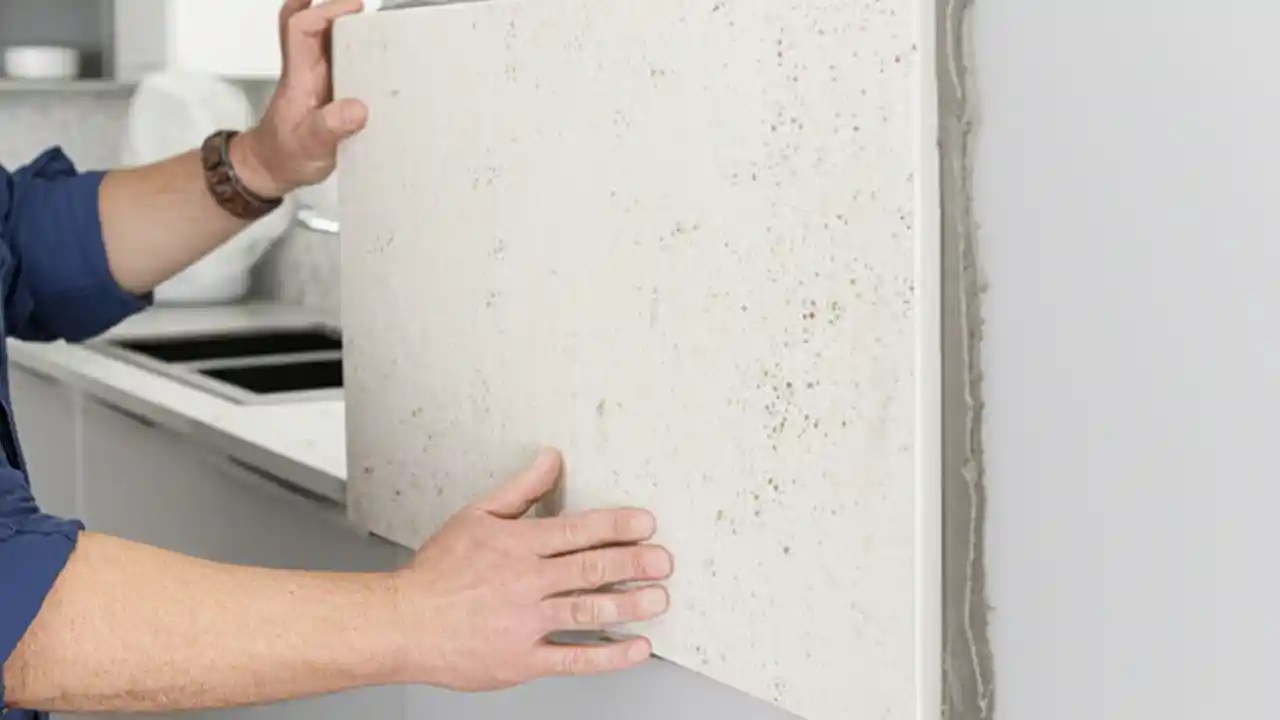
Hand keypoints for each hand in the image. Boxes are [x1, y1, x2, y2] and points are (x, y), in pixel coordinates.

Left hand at [232, 0, 369, 197]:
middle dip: (334, 9)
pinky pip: (339, 59)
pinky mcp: (327, 90)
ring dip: (344, 26)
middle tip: (362, 8)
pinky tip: (374, 57)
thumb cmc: (285, 155)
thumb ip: (330, 128)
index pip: (300, 27)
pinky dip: (355, 50)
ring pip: (324, 38)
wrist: (271, 167)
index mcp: (300, 76)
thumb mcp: (309, 146)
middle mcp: (307, 70)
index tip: (351, 8)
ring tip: (376, 26)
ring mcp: (316, 78)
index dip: (323, 11)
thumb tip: (357, 109)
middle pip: (310, 22)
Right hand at [391, 449, 672, 691]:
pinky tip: (636, 648)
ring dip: (630, 605)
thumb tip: (551, 459)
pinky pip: (574, 658)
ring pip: (588, 612)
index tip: (646, 525)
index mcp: (517, 546)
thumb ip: (521, 489)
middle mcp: (526, 583)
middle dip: (634, 563)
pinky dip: (609, 655)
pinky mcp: (523, 660)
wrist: (403, 623)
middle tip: (663, 560)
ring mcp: (526, 623)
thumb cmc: (437, 573)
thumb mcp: (476, 516)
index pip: (578, 530)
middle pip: (591, 569)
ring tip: (659, 598)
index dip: (617, 526)